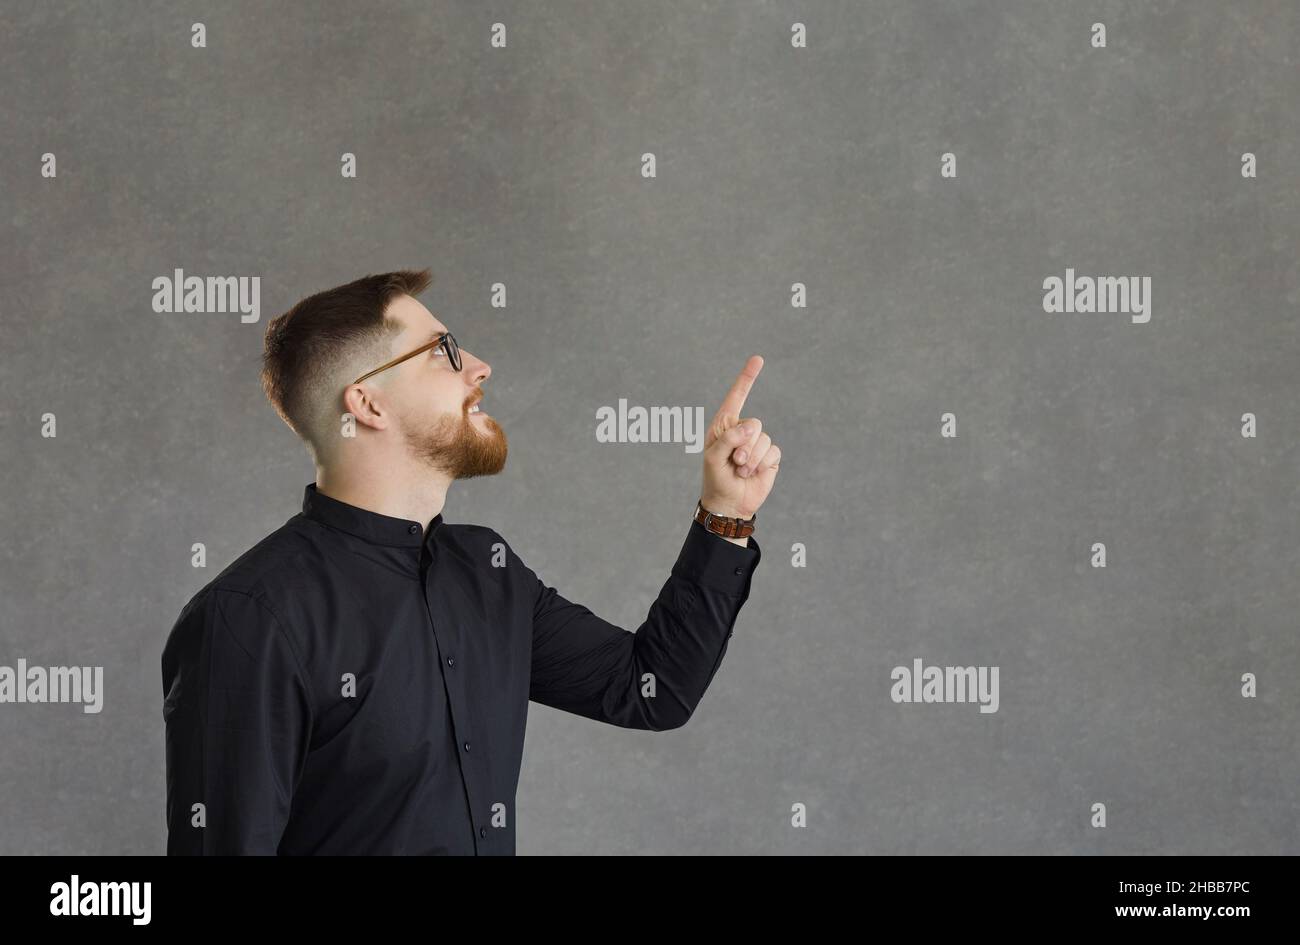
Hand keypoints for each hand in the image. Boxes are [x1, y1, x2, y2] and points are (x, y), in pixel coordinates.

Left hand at [700, 355, 780, 519]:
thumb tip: (751, 428)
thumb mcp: (713, 457)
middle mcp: (742, 431)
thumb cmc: (715, 479)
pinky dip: (761, 464)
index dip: (747, 378)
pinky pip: (772, 451)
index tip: (758, 359)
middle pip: (754, 423)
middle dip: (744, 445)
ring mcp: (757, 443)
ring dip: (751, 458)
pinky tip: (751, 473)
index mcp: (724, 425)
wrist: (729, 503)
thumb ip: (728, 438)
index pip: (736, 397)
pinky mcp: (769, 456)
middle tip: (734, 461)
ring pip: (764, 439)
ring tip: (740, 470)